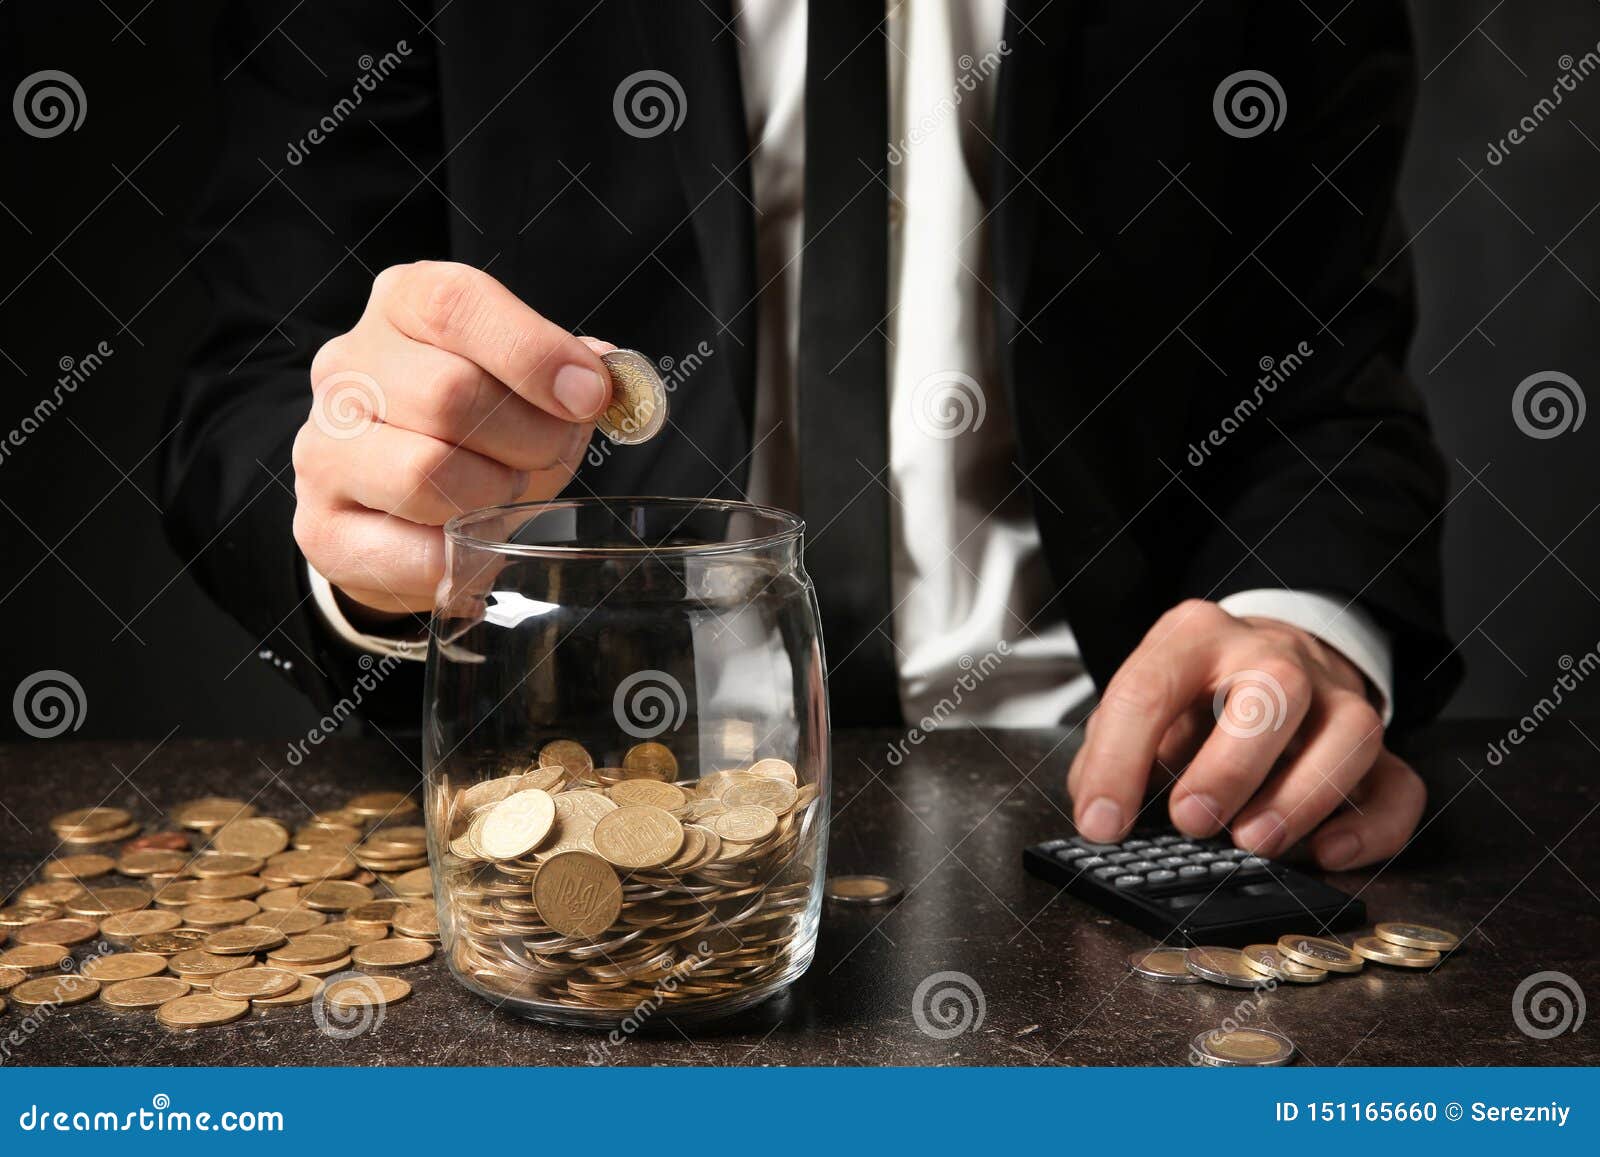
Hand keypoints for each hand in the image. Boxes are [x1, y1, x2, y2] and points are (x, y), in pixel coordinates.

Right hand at [293, 262, 611, 614]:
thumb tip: (604, 377)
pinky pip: (410, 548)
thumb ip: (570, 373)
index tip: (588, 395)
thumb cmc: (480, 434)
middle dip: (528, 439)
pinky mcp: (320, 527)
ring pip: (426, 471)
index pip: (455, 304)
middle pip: (449, 394)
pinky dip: (463, 555)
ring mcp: (322, 446)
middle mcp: (348, 367)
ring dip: (494, 497)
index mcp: (402, 305)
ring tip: (503, 497)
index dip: (533, 352)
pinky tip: (473, 542)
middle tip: (547, 457)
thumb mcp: (528, 386)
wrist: (404, 512)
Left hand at [1066, 599, 1424, 869]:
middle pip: (1275, 691)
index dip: (1119, 761)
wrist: (1265, 653)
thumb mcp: (1141, 704)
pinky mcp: (1377, 746)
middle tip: (1192, 822)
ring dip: (1304, 796)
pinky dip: (1370, 828)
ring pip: (1353, 731)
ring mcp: (1335, 696)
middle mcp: (1272, 655)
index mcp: (1196, 637)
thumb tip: (1103, 817)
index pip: (1151, 686)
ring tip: (1254, 843)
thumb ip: (1113, 752)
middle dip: (1231, 766)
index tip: (1102, 824)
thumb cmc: (1193, 694)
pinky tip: (1326, 855)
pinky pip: (1399, 783)